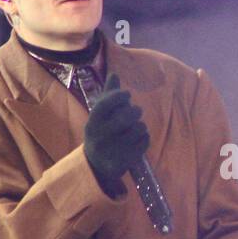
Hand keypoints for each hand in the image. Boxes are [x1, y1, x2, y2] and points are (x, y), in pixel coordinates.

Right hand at [83, 73, 148, 195]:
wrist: (96, 165)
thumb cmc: (101, 133)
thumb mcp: (100, 116)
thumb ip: (108, 96)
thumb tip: (114, 74)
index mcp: (93, 122)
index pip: (106, 103)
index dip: (119, 96)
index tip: (127, 95)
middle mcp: (100, 135)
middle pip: (127, 116)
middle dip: (135, 111)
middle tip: (135, 113)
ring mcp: (112, 149)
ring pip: (139, 128)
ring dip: (141, 126)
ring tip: (134, 129)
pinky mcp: (125, 160)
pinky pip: (145, 142)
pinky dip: (145, 138)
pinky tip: (137, 141)